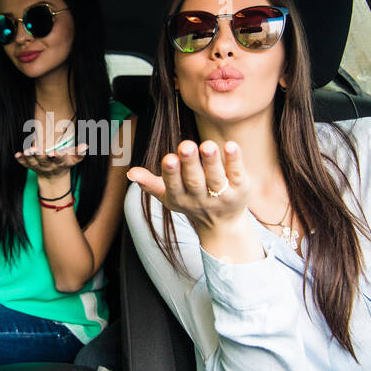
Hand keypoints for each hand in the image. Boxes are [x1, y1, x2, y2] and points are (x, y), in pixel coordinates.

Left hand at [15, 142, 88, 180]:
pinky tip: (17, 154)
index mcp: (60, 163)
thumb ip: (80, 153)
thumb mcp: (74, 160)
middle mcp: (48, 165)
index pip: (59, 160)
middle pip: (44, 161)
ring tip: (27, 151)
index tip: (55, 152)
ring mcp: (38, 166)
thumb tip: (87, 145)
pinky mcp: (31, 166)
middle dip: (40, 155)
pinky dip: (20, 159)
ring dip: (30, 157)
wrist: (53, 178)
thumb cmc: (65, 163)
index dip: (57, 156)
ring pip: (33, 162)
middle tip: (37, 149)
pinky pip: (25, 163)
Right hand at [127, 140, 250, 232]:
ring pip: (216, 178)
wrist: (222, 225)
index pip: (174, 185)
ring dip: (212, 161)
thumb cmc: (190, 202)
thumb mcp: (167, 195)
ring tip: (207, 145)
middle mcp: (201, 199)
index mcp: (180, 198)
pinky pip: (237, 174)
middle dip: (190, 164)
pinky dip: (234, 161)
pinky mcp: (240, 190)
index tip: (169, 158)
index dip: (171, 173)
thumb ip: (149, 183)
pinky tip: (230, 145)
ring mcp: (222, 196)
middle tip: (186, 145)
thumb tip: (130, 173)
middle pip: (195, 181)